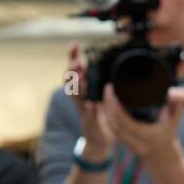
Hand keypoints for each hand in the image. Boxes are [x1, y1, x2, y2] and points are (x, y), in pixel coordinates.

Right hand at [66, 41, 111, 159]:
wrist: (101, 138)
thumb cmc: (103, 114)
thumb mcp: (105, 94)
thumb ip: (106, 81)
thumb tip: (113, 62)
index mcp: (84, 85)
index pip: (75, 68)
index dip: (73, 56)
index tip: (75, 44)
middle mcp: (80, 95)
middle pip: (70, 78)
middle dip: (72, 69)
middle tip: (78, 62)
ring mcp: (81, 107)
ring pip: (74, 94)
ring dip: (76, 86)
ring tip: (79, 78)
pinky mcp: (87, 120)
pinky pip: (86, 113)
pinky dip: (87, 108)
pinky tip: (89, 104)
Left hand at [101, 83, 183, 168]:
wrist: (163, 155)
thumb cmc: (169, 132)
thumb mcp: (177, 116)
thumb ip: (180, 102)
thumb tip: (173, 92)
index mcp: (146, 135)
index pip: (125, 120)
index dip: (115, 106)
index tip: (113, 90)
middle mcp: (135, 140)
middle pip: (114, 122)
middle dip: (107, 105)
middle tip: (108, 88)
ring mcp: (126, 142)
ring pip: (110, 126)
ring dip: (105, 110)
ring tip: (106, 94)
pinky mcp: (121, 141)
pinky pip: (111, 128)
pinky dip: (107, 116)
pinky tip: (105, 105)